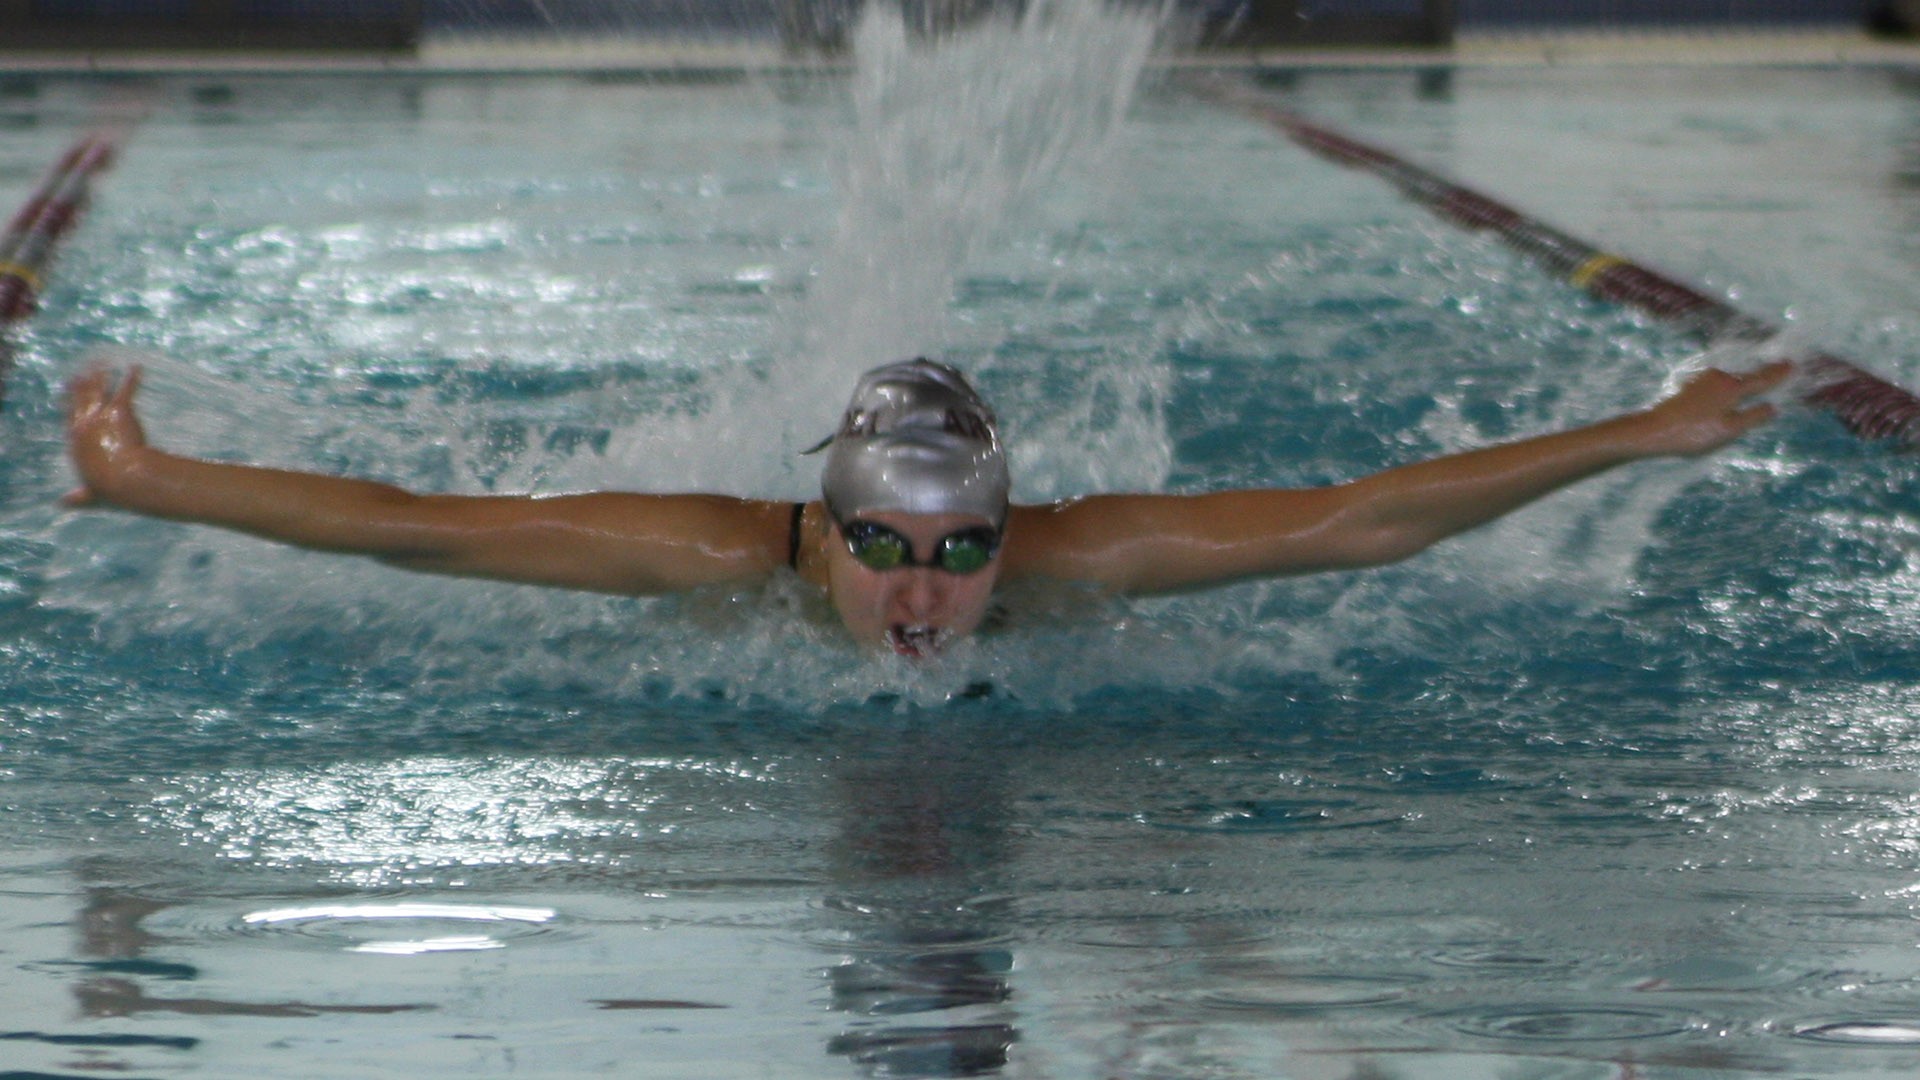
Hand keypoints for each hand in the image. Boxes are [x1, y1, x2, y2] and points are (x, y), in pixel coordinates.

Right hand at [64, 365, 150, 506]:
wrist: (124, 478)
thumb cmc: (108, 489)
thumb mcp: (90, 494)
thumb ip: (78, 498)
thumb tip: (62, 503)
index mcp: (76, 440)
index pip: (70, 415)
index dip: (70, 401)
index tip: (69, 391)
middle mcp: (84, 424)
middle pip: (81, 397)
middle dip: (83, 381)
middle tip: (85, 369)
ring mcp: (101, 415)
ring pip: (99, 388)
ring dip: (102, 374)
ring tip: (104, 361)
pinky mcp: (120, 410)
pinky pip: (126, 389)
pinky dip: (132, 376)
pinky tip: (136, 367)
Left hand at [1636, 361, 1791, 457]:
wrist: (1652, 431)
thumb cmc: (1693, 433)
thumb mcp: (1730, 430)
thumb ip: (1753, 417)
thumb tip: (1772, 407)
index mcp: (1732, 387)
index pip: (1761, 379)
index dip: (1778, 373)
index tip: (1791, 364)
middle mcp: (1717, 378)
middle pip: (1745, 379)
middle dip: (1759, 379)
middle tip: (1778, 371)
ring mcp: (1700, 381)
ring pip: (1728, 384)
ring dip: (1739, 387)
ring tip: (1752, 387)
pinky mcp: (1687, 389)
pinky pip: (1714, 389)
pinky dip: (1724, 393)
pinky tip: (1722, 400)